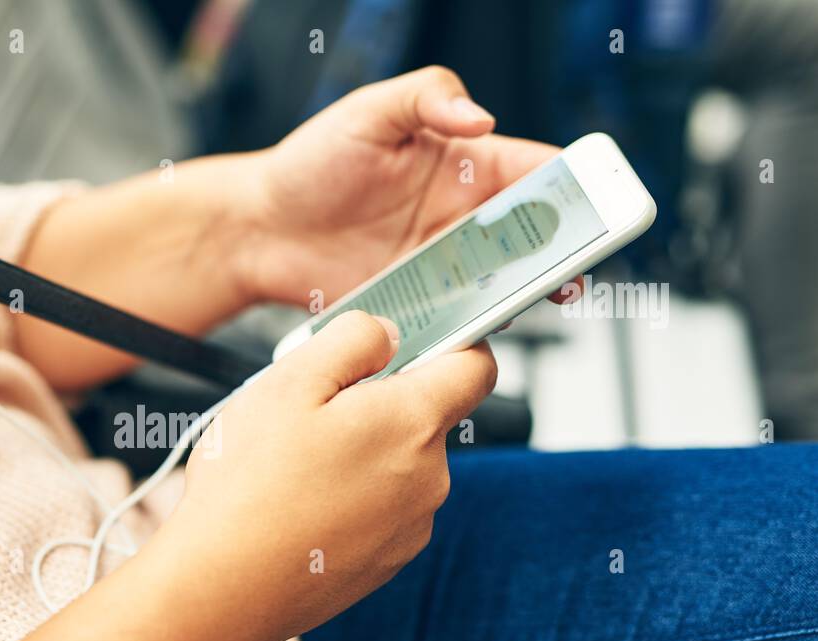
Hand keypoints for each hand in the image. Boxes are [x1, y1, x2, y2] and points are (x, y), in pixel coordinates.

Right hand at [155, 310, 495, 640]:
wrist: (223, 588)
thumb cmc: (248, 485)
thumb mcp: (288, 381)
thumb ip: (352, 340)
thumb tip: (387, 333)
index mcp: (413, 423)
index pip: (476, 365)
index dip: (452, 341)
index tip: (407, 342)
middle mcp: (429, 478)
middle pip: (425, 417)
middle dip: (376, 404)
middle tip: (308, 413)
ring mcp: (411, 526)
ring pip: (398, 465)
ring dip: (359, 454)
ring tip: (292, 468)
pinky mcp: (386, 563)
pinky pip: (381, 509)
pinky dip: (349, 499)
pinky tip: (298, 507)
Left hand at [233, 65, 576, 308]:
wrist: (259, 230)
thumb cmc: (310, 163)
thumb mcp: (369, 111)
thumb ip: (426, 97)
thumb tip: (479, 115)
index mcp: (465, 162)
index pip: (536, 170)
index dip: (574, 184)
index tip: (599, 198)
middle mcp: (461, 216)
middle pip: (536, 234)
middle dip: (567, 249)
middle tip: (580, 262)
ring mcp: (442, 263)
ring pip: (507, 281)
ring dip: (530, 292)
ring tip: (542, 298)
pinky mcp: (417, 302)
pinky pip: (461, 316)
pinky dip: (478, 324)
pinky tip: (484, 326)